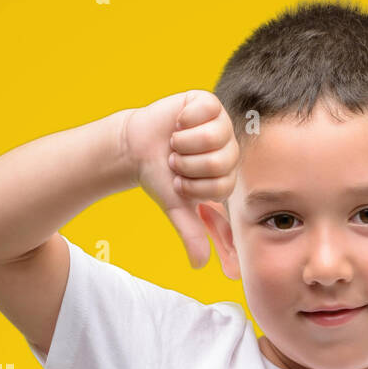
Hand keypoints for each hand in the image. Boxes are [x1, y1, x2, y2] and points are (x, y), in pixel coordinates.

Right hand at [121, 90, 238, 268]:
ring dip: (184, 144)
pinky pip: (205, 112)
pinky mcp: (208, 102)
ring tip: (175, 144)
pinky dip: (184, 121)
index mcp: (229, 175)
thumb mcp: (177, 208)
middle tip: (176, 162)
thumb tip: (199, 266)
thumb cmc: (161, 176)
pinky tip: (178, 124)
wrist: (137, 147)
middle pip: (219, 162)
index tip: (181, 183)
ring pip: (212, 138)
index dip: (195, 186)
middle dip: (188, 166)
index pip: (223, 185)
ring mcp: (221, 124)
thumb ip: (192, 235)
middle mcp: (230, 149)